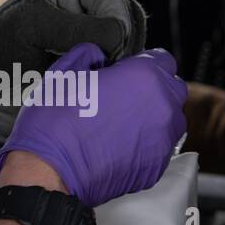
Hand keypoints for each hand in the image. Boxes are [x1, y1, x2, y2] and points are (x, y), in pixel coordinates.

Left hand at [0, 0, 146, 223]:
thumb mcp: (30, 28)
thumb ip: (76, 26)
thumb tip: (119, 35)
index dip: (116, 14)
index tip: (117, 41)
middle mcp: (73, 17)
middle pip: (120, 18)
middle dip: (124, 37)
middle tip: (117, 62)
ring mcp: (81, 49)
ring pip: (121, 48)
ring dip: (122, 62)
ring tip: (112, 77)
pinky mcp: (83, 81)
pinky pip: (111, 75)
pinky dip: (115, 81)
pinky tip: (110, 91)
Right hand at [0, 44, 187, 208]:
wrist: (51, 170)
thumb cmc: (55, 123)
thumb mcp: (64, 72)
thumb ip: (88, 54)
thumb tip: (96, 56)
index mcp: (145, 76)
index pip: (163, 59)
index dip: (142, 63)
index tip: (126, 72)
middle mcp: (162, 107)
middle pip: (173, 89)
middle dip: (154, 89)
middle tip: (125, 97)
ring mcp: (163, 140)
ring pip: (171, 121)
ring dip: (154, 117)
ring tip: (123, 124)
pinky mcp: (156, 167)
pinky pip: (160, 149)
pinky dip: (146, 145)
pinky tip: (120, 146)